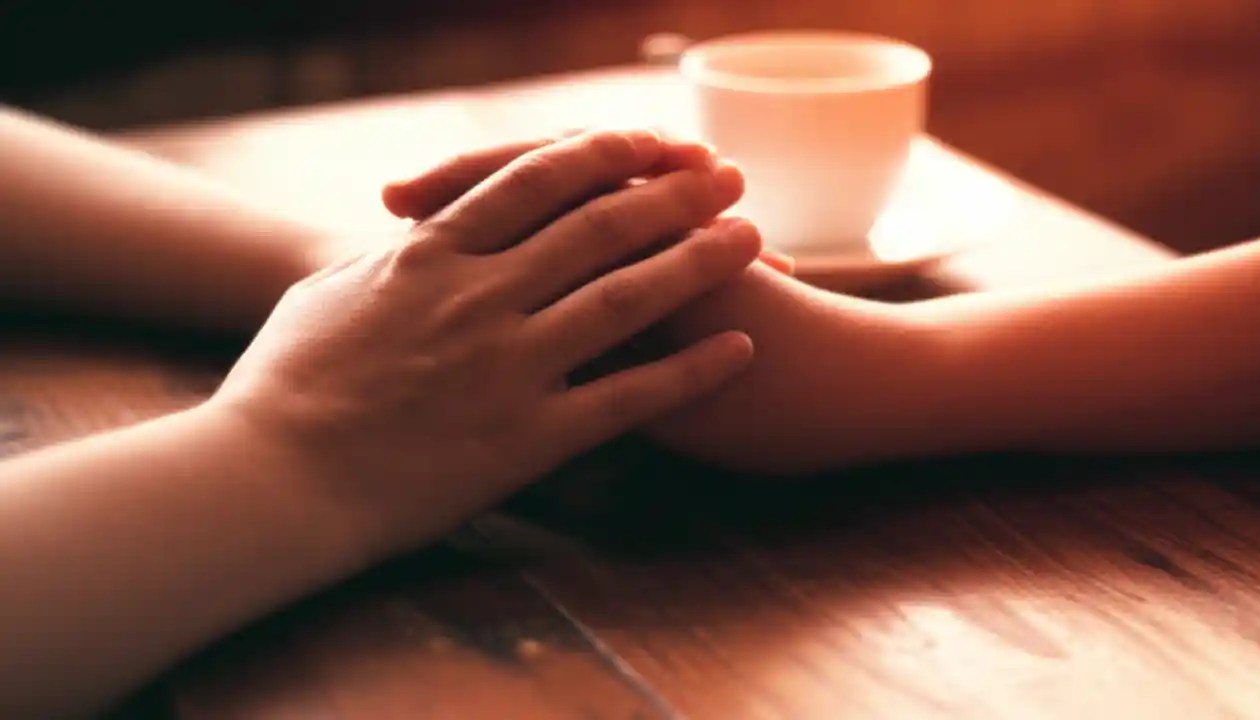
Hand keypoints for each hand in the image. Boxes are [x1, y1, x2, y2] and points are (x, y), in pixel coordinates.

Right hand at [211, 130, 761, 554]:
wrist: (269, 481)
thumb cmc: (282, 386)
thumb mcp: (326, 292)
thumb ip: (389, 256)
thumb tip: (413, 229)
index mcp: (429, 254)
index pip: (535, 182)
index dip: (603, 155)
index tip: (649, 143)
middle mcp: (479, 297)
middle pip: (599, 228)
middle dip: (672, 195)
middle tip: (729, 176)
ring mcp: (507, 366)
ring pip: (626, 298)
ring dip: (699, 263)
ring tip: (755, 241)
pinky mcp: (526, 439)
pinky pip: (628, 399)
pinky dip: (691, 373)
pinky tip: (741, 352)